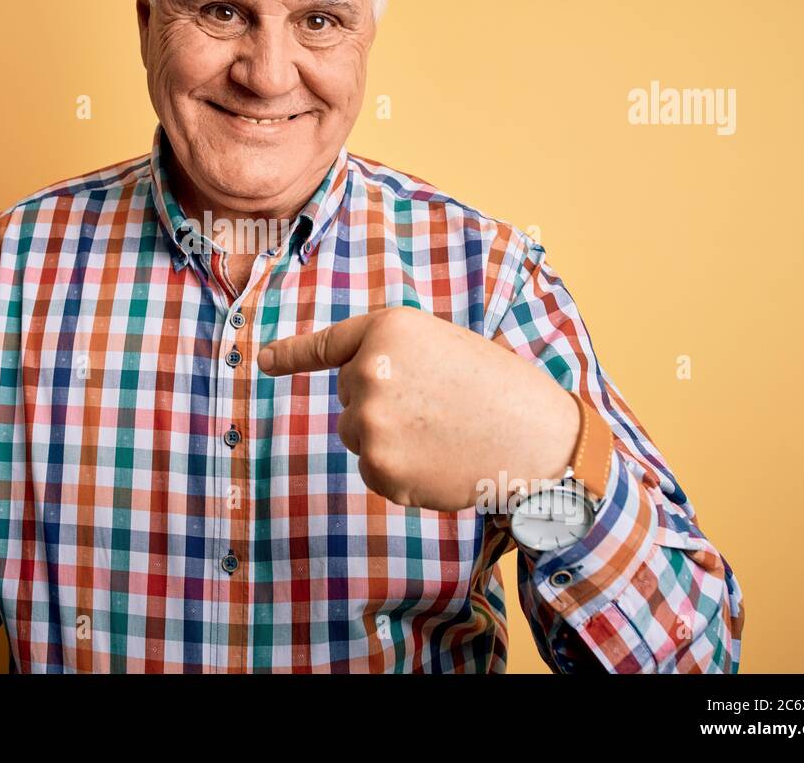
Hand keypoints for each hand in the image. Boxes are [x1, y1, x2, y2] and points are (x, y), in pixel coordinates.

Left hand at [257, 306, 579, 512]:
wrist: (541, 442)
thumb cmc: (501, 389)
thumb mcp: (444, 346)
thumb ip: (394, 357)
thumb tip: (356, 387)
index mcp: (390, 329)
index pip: (330, 344)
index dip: (292, 354)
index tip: (262, 360)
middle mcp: (369, 372)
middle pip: (349, 395)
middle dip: (382, 401)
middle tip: (439, 405)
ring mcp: (370, 424)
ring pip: (358, 435)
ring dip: (389, 438)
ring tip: (443, 434)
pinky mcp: (379, 471)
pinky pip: (374, 470)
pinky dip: (401, 473)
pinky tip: (440, 463)